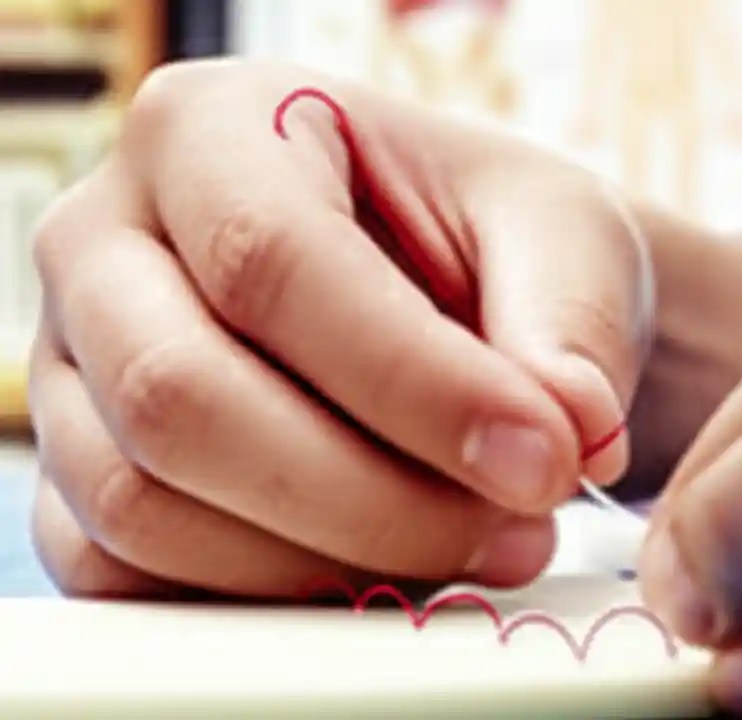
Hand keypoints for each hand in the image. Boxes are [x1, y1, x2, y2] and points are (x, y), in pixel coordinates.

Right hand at [27, 58, 652, 597]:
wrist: (451, 287)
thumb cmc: (492, 238)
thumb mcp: (563, 235)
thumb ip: (567, 326)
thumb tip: (572, 434)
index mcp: (212, 128)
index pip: (273, 264)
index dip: (416, 385)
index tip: (546, 462)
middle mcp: (107, 239)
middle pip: (181, 397)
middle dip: (372, 499)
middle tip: (521, 529)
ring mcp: (71, 363)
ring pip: (146, 507)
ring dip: (332, 563)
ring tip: (482, 547)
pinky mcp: (80, 468)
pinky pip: (130, 572)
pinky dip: (269, 599)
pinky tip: (388, 572)